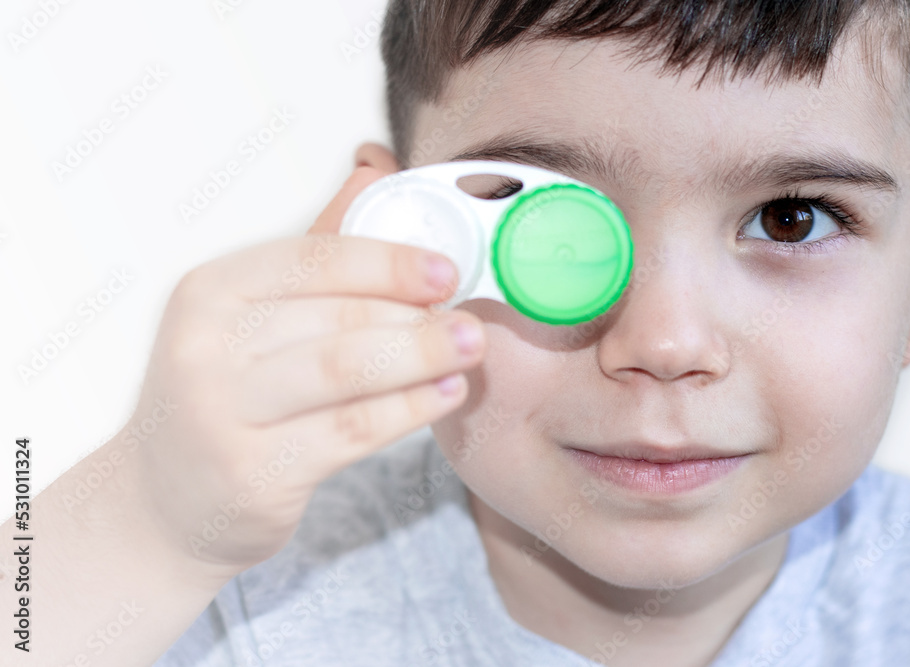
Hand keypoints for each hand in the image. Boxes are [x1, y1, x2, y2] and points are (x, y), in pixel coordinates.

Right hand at [129, 165, 485, 574]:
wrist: (167, 498)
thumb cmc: (227, 393)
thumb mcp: (252, 316)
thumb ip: (317, 247)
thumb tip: (376, 168)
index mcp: (208, 291)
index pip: (311, 258)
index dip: (389, 261)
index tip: (447, 270)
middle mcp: (204, 347)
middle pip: (337, 317)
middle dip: (417, 316)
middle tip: (470, 319)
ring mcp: (223, 414)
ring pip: (347, 372)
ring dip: (422, 357)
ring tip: (470, 350)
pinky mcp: (254, 473)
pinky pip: (353, 431)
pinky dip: (410, 409)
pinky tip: (446, 395)